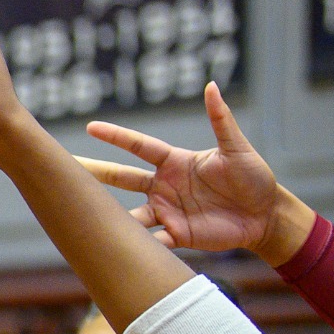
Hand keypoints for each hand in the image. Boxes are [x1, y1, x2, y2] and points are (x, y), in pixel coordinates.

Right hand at [78, 83, 307, 265]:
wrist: (265, 216)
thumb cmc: (254, 177)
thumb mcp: (237, 149)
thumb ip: (221, 120)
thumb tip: (211, 86)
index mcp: (175, 162)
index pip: (139, 146)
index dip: (116, 137)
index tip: (91, 127)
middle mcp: (164, 186)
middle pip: (122, 179)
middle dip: (96, 173)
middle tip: (68, 169)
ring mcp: (167, 212)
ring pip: (131, 214)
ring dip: (113, 217)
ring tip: (90, 218)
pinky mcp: (176, 235)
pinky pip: (153, 241)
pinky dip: (139, 245)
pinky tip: (123, 247)